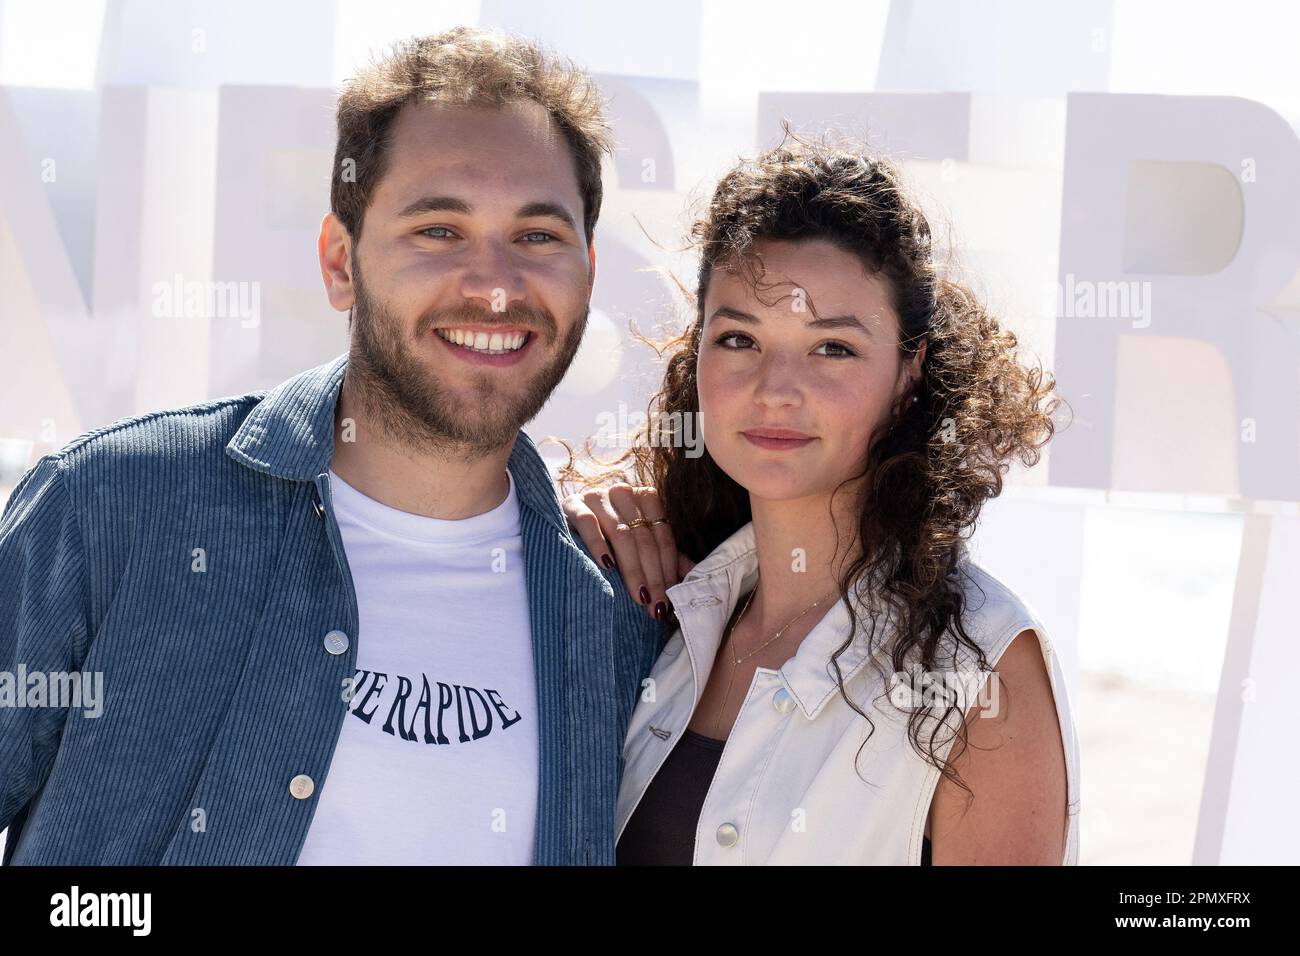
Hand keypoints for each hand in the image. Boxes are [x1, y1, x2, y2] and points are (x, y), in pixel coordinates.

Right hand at [562, 483, 694, 618]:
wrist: (565, 519)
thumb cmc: (607, 534)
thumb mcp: (638, 541)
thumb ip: (664, 554)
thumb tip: (692, 575)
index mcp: (646, 498)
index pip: (663, 537)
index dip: (668, 569)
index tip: (667, 600)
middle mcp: (624, 493)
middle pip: (645, 538)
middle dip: (652, 576)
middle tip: (654, 606)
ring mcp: (598, 496)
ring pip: (622, 534)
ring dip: (632, 569)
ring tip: (638, 597)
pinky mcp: (573, 503)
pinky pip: (589, 523)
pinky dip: (599, 545)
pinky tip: (607, 566)